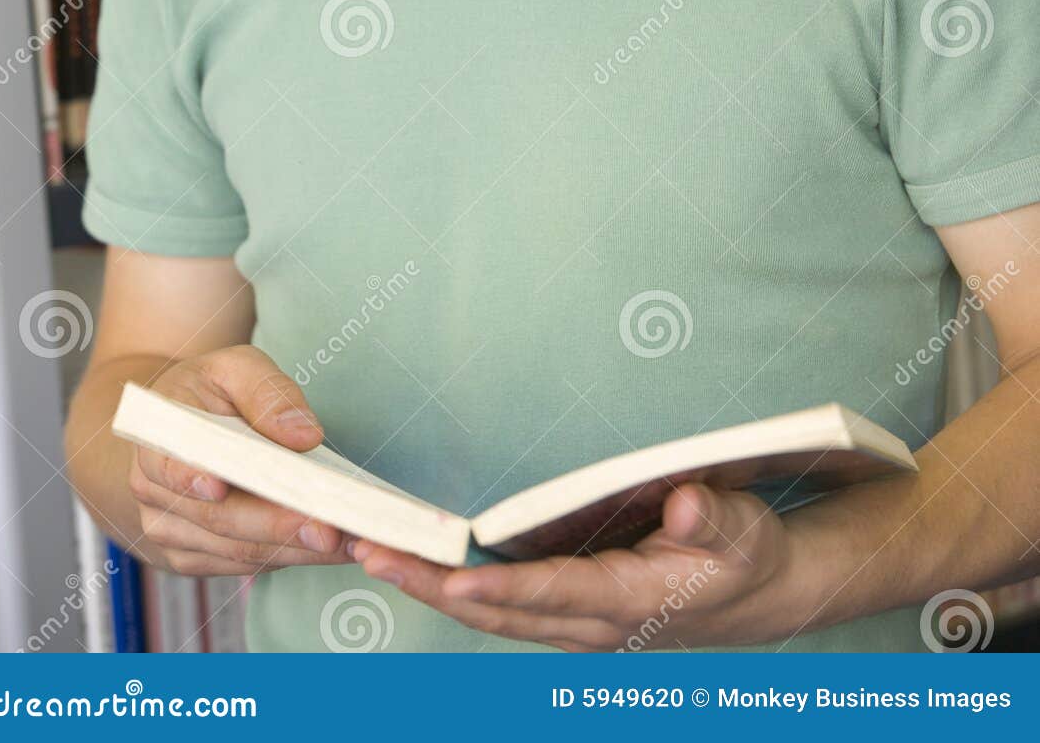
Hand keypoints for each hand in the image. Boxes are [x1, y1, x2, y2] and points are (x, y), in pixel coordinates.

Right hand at [126, 345, 347, 576]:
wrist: (177, 428)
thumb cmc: (210, 393)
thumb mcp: (234, 368)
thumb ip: (266, 392)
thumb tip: (303, 435)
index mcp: (159, 437)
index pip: (170, 464)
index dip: (191, 478)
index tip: (221, 487)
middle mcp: (153, 492)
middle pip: (219, 518)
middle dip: (276, 525)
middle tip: (327, 529)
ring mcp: (170, 531)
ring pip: (236, 550)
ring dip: (294, 550)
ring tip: (347, 541)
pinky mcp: (192, 558)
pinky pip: (243, 565)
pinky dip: (288, 557)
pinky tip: (328, 549)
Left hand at [351, 482, 800, 651]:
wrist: (756, 595)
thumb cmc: (746, 556)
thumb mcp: (743, 532)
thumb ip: (712, 517)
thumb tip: (684, 502)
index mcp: (627, 601)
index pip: (550, 594)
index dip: (501, 588)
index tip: (451, 575)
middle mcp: (589, 622)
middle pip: (497, 611)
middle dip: (430, 586)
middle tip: (370, 553)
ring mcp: (573, 621)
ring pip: (488, 613)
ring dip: (429, 587)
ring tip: (370, 553)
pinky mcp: (566, 609)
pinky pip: (499, 606)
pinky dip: (453, 588)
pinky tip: (418, 564)